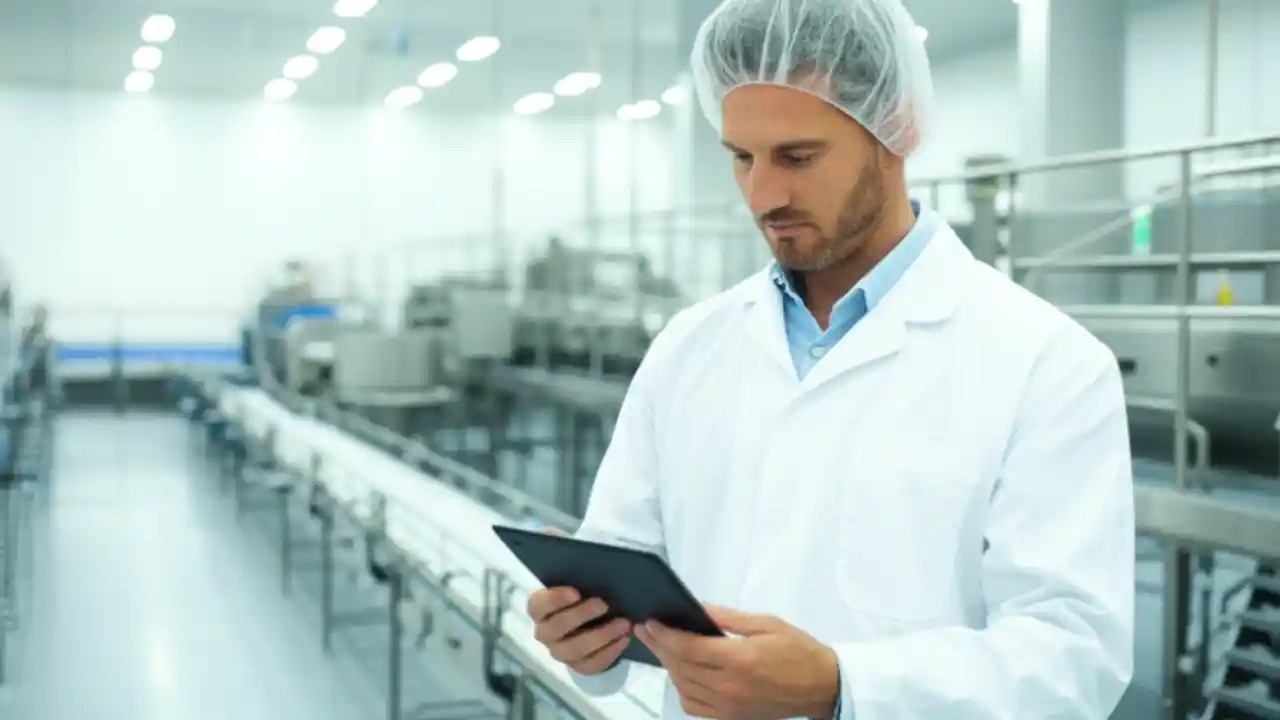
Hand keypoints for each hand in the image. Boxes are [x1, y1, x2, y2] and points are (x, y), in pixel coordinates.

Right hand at [525, 529, 631, 675]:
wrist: (600, 610)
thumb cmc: (585, 583)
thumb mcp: (575, 562)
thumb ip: (559, 546)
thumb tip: (545, 532)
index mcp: (540, 607)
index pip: (537, 605)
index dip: (554, 599)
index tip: (575, 589)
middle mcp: (545, 632)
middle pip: (554, 630)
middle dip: (580, 616)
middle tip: (605, 603)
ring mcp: (562, 651)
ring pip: (574, 650)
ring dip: (599, 636)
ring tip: (624, 623)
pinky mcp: (580, 665)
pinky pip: (591, 666)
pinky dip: (608, 654)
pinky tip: (625, 640)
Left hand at [635, 605, 839, 719]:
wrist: (822, 686)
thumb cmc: (798, 650)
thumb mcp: (766, 623)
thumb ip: (728, 618)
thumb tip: (698, 607)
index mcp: (739, 660)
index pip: (689, 648)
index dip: (665, 635)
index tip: (650, 622)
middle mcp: (729, 687)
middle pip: (681, 667)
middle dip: (660, 646)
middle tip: (645, 629)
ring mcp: (729, 707)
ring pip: (683, 687)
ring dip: (669, 667)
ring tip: (663, 646)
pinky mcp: (731, 718)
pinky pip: (695, 706)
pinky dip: (682, 689)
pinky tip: (682, 673)